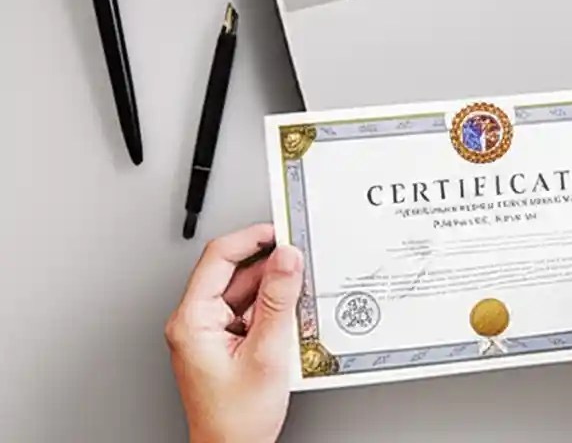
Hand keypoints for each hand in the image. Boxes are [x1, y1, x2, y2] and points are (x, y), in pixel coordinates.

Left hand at [165, 224, 302, 442]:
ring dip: (274, 291)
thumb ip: (279, 301)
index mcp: (192, 320)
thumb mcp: (266, 353)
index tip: (280, 231)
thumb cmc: (236, 418)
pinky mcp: (223, 342)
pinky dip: (272, 310)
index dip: (252, 239)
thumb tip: (287, 259)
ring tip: (300, 301)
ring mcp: (208, 332)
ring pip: (245, 292)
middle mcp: (195, 322)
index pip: (218, 258)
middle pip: (234, 274)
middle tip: (301, 264)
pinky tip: (291, 319)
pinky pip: (249, 311)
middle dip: (270, 268)